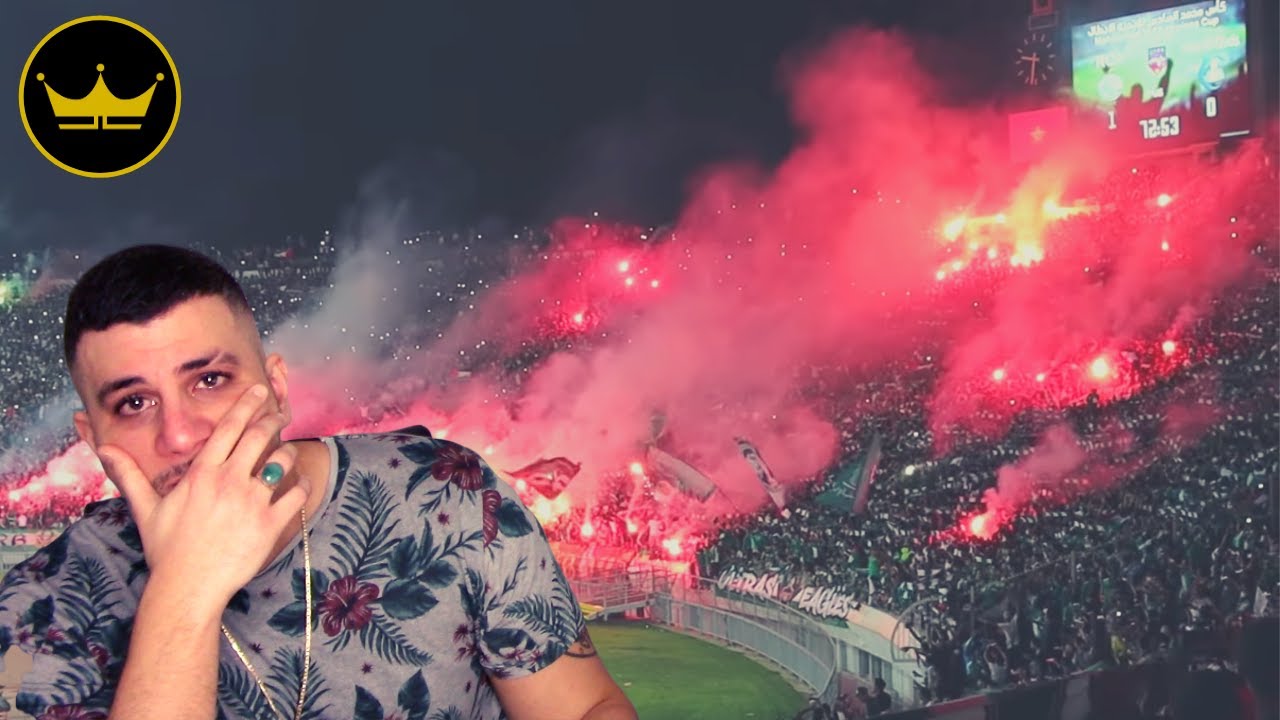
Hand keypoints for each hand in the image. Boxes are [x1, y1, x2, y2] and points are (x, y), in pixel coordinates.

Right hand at [97, 384, 308, 614]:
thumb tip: (104, 448)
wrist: (188, 588)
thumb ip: (129, 475)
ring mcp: (252, 502)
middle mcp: (229, 482)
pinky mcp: (271, 524)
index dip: (246, 405)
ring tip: (284, 455)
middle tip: (279, 414)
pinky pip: (297, 494)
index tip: (259, 391)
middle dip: (272, 420)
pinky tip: (299, 484)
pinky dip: (301, 485)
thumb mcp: (146, 509)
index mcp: (201, 474)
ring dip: (286, 453)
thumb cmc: (166, 550)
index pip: (228, 428)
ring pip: (281, 462)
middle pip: (259, 437)